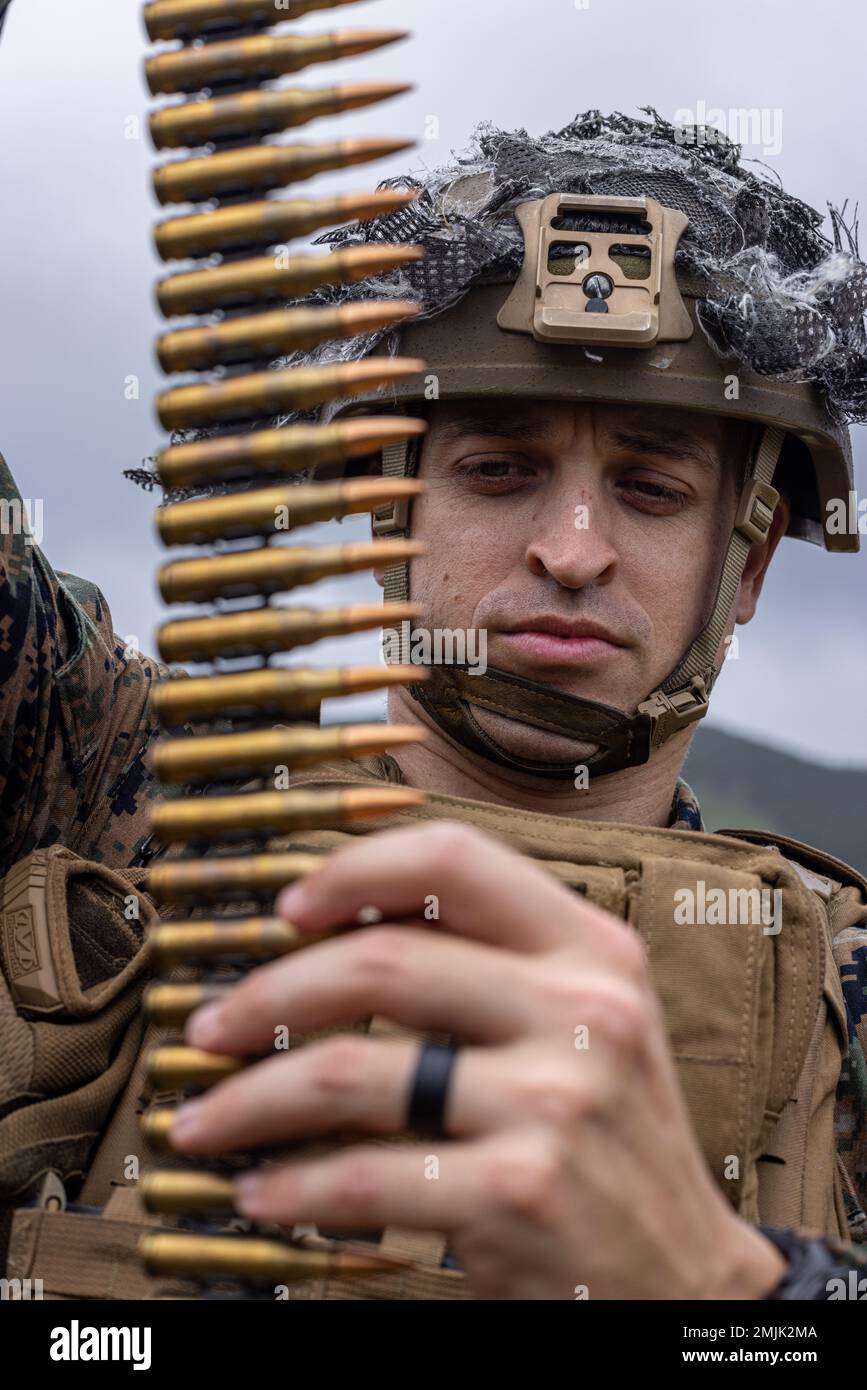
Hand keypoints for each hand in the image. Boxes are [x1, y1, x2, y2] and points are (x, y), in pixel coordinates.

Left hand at [174, 821, 784, 1299]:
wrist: (684, 1275)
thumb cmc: (608, 1137)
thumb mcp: (583, 1020)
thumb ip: (491, 963)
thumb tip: (335, 926)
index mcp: (592, 947)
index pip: (456, 859)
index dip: (354, 869)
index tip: (287, 909)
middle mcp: (582, 1009)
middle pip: (381, 961)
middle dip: (269, 993)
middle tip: (211, 1028)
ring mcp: (555, 1100)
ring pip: (350, 1071)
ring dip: (251, 1098)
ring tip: (205, 1120)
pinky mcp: (521, 1191)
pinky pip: (365, 1175)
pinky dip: (292, 1184)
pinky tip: (262, 1190)